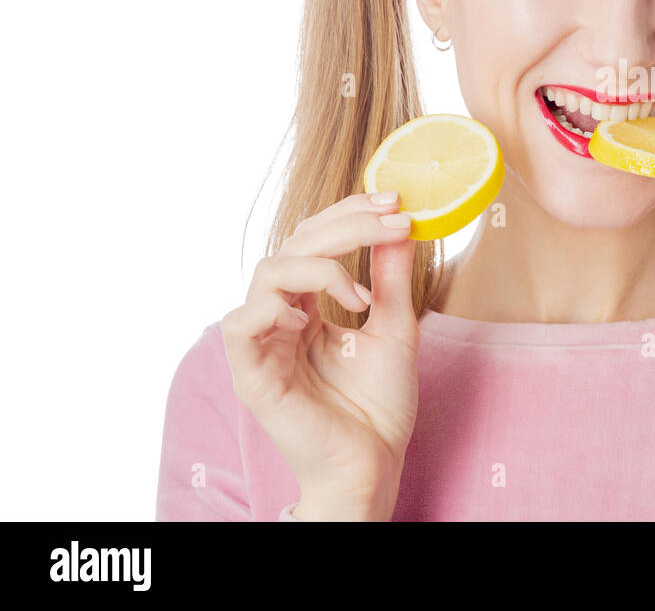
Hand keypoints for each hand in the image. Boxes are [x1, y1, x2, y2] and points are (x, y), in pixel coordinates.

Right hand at [221, 192, 420, 518]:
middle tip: (392, 218)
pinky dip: (275, 307)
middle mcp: (281, 317)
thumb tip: (403, 224)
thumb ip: (391, 278)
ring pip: (267, 272)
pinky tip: (313, 319)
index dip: (350, 213)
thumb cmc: (377, 406)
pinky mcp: (252, 374)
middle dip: (345, 224)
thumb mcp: (395, 329)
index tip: (394, 200)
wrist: (373, 465)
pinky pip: (240, 322)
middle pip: (294, 245)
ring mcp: (263, 344)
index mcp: (309, 305)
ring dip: (319, 266)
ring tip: (360, 295)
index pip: (316, 240)